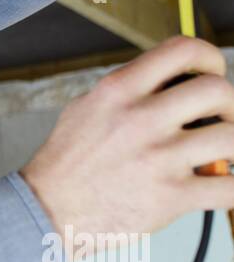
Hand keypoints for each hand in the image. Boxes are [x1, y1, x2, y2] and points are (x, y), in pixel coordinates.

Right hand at [20, 35, 233, 246]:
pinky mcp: (170, 197)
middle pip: (218, 92)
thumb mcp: (87, 107)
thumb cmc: (66, 163)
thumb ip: (129, 91)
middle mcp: (141, 119)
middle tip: (226, 118)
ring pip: (232, 138)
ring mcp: (158, 158)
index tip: (214, 73)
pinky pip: (228, 188)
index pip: (182, 51)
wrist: (47, 210)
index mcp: (120, 90)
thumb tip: (170, 82)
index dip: (210, 58)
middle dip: (232, 105)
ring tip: (226, 153)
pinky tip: (225, 185)